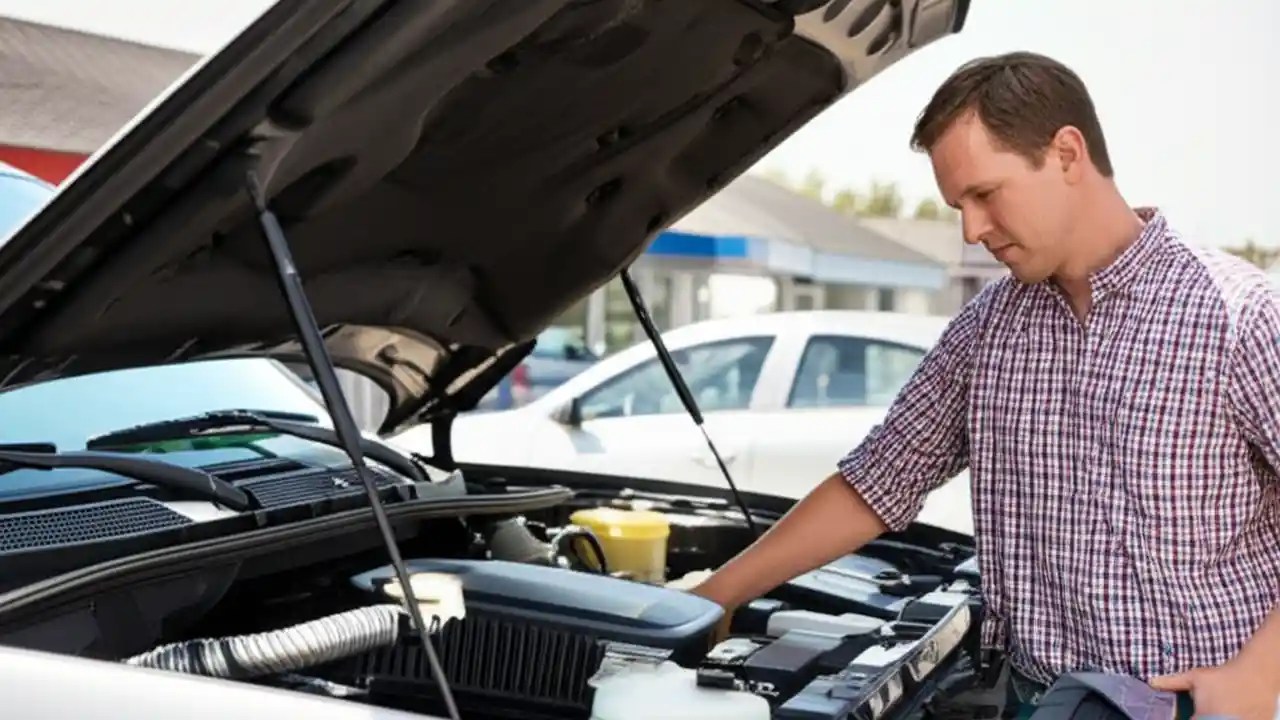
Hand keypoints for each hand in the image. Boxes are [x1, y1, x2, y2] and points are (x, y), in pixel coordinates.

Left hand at [1150, 660, 1278, 719]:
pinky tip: (1229, 713)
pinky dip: (1232, 719)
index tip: (1188, 715)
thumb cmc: (1223, 676)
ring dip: (1218, 718)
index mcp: (1204, 717)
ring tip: (1219, 709)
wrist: (1255, 675)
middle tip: (1205, 711)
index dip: (1186, 719)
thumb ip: (1172, 682)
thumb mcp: (1195, 677)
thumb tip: (1151, 682)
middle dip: (1203, 718)